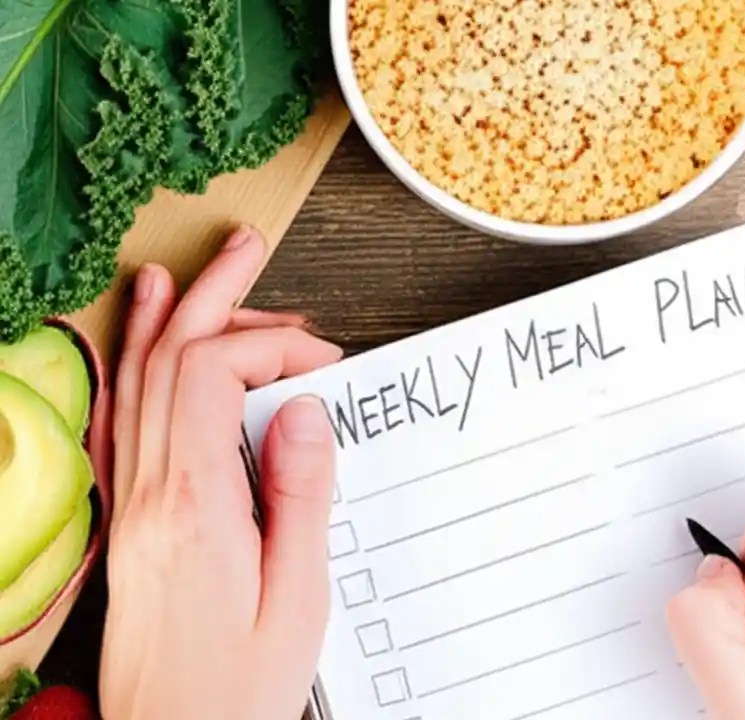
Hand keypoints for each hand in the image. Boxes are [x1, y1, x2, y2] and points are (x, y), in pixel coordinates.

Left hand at [100, 228, 343, 719]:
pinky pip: (123, 422)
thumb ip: (300, 496)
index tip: (319, 361)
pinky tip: (144, 343)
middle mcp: (151, 496)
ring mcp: (133, 507)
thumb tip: (302, 410)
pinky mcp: (133, 523)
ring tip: (192, 269)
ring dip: (171, 319)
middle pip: (168, 362)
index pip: (211, 378)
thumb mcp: (295, 597)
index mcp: (196, 508)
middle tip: (247, 246)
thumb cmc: (237, 686)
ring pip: (139, 384)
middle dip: (212, 295)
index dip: (266, 346)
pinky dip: (136, 368)